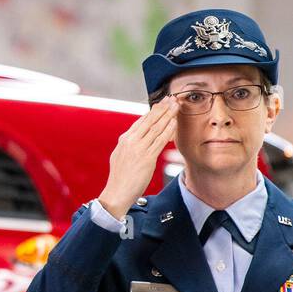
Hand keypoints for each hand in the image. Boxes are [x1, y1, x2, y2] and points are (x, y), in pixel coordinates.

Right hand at [97, 97, 178, 218]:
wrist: (116, 193)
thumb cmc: (120, 178)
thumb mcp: (121, 157)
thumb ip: (130, 146)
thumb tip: (139, 139)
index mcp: (124, 140)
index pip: (141, 121)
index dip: (153, 111)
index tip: (162, 103)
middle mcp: (130, 142)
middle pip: (149, 121)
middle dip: (161, 108)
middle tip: (172, 98)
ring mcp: (138, 149)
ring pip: (155, 128)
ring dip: (167, 115)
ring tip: (176, 106)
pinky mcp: (146, 158)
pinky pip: (159, 141)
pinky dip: (167, 130)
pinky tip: (174, 123)